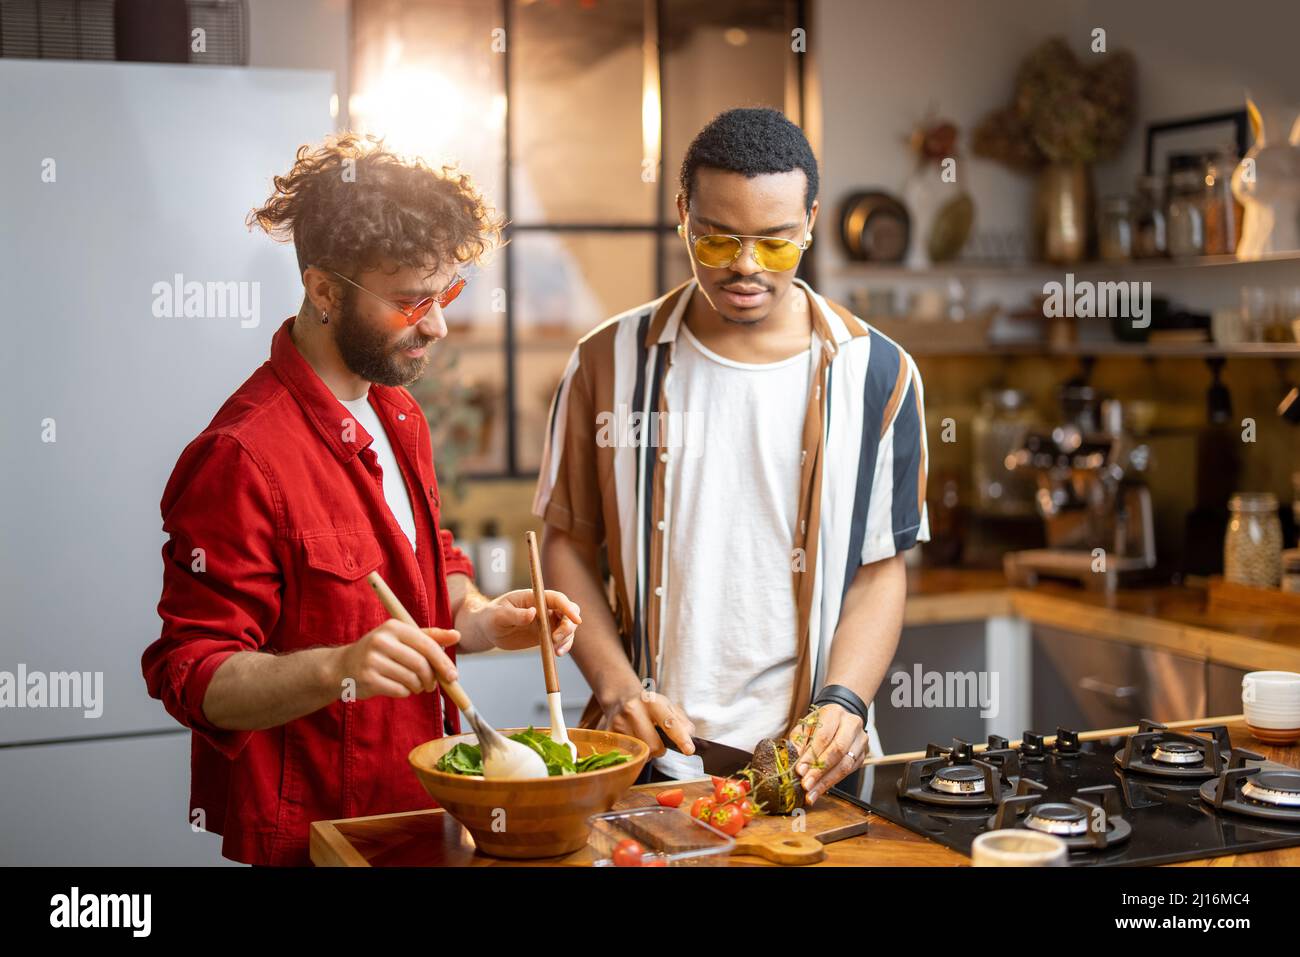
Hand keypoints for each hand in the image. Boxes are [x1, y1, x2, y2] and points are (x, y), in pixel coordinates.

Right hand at [334, 618, 460, 700]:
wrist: (343, 667)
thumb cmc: (380, 652)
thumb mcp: (403, 638)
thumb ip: (430, 637)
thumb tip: (457, 635)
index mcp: (394, 627)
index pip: (427, 644)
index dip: (443, 662)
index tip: (452, 676)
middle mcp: (382, 641)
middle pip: (420, 664)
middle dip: (432, 678)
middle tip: (432, 685)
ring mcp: (372, 660)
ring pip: (411, 679)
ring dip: (418, 687)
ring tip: (415, 685)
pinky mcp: (367, 678)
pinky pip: (399, 690)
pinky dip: (406, 692)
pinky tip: (400, 688)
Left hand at [463, 588, 581, 654]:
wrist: (488, 630)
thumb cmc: (490, 617)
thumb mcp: (498, 615)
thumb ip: (515, 615)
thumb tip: (533, 613)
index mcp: (534, 597)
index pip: (556, 598)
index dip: (568, 607)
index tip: (576, 620)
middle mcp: (544, 607)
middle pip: (568, 611)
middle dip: (569, 625)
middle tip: (556, 639)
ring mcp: (547, 621)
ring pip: (568, 626)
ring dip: (567, 638)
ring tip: (556, 651)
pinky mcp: (546, 634)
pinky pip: (562, 639)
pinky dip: (564, 646)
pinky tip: (556, 653)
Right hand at [600, 685, 694, 757]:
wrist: (620, 698)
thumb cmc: (648, 705)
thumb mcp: (667, 706)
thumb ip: (681, 721)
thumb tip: (690, 735)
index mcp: (652, 702)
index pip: (669, 723)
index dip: (681, 738)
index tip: (689, 749)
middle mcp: (633, 710)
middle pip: (654, 745)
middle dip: (660, 749)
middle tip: (657, 741)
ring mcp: (618, 722)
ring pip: (640, 752)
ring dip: (646, 751)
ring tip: (643, 739)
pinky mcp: (608, 733)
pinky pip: (626, 755)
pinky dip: (633, 753)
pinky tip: (632, 742)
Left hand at [788, 703, 867, 804]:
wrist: (839, 721)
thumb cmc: (819, 725)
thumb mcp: (804, 727)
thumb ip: (799, 742)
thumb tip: (796, 763)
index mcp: (835, 713)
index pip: (823, 737)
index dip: (811, 756)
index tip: (800, 770)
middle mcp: (852, 725)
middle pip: (837, 751)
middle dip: (820, 771)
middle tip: (806, 785)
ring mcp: (860, 741)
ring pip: (845, 764)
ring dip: (826, 782)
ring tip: (811, 794)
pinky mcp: (862, 755)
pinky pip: (849, 772)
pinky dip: (833, 782)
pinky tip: (820, 790)